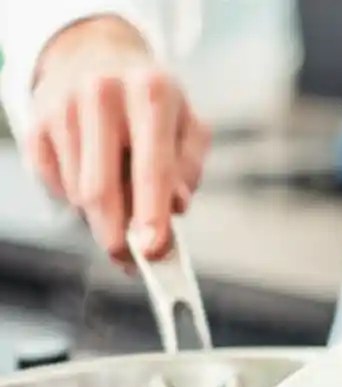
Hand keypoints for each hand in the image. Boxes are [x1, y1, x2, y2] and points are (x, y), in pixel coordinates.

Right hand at [27, 16, 210, 265]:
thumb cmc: (152, 102)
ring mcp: (61, 108)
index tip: (153, 250)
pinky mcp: (35, 126)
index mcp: (151, 93)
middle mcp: (102, 94)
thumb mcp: (188, 125)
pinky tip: (94, 176)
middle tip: (131, 258)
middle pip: (101, 188)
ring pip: (77, 192)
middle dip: (116, 234)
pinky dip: (77, 197)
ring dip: (101, 216)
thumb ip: (189, 168)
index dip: (152, 215)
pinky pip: (55, 185)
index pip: (152, 166)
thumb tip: (175, 208)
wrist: (96, 56)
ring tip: (122, 203)